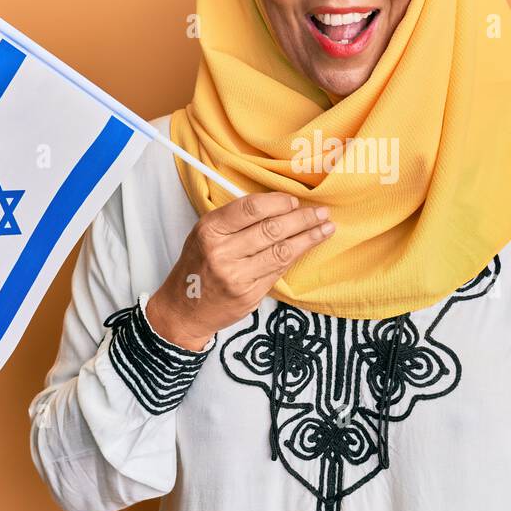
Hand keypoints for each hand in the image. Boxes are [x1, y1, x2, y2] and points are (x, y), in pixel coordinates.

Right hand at [145, 192, 334, 350]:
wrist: (184, 309)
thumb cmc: (198, 266)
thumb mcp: (205, 234)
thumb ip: (235, 220)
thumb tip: (278, 205)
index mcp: (210, 230)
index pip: (251, 208)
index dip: (279, 202)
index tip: (295, 201)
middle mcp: (222, 252)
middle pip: (272, 229)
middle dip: (303, 219)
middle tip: (321, 212)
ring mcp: (236, 276)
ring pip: (282, 251)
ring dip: (309, 238)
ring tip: (326, 228)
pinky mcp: (249, 294)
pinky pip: (279, 270)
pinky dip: (297, 255)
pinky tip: (309, 246)